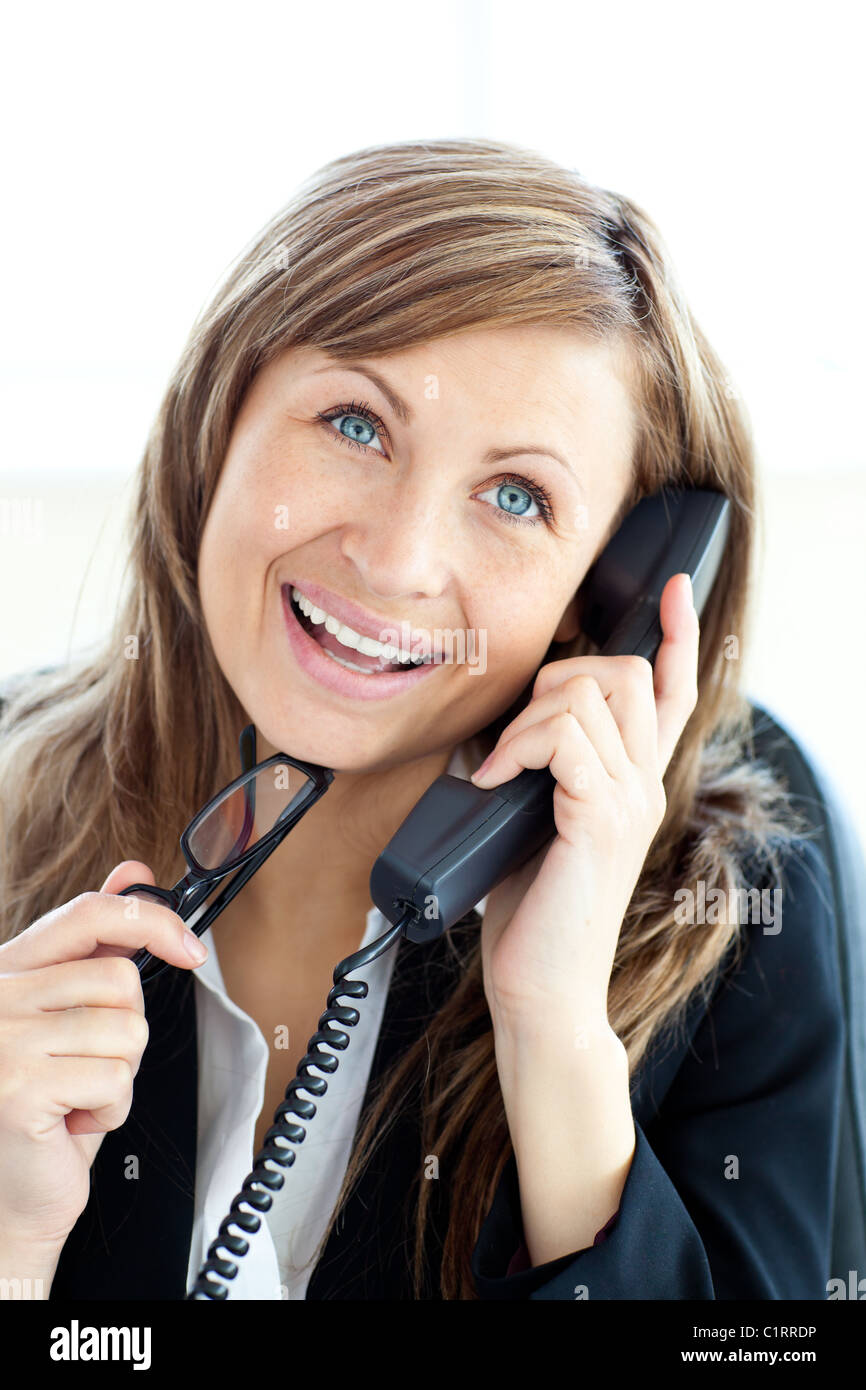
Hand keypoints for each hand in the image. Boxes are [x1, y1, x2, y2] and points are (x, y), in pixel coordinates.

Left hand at [471, 573, 698, 1033]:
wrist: (542, 989)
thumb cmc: (531, 911)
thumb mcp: (532, 823)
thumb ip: (534, 773)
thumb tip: (489, 734)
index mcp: (633, 782)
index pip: (673, 694)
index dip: (677, 636)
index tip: (676, 590)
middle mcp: (644, 784)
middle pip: (625, 672)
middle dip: (557, 676)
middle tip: (515, 736)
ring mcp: (629, 800)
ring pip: (586, 696)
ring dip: (523, 720)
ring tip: (499, 771)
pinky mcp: (600, 819)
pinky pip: (563, 737)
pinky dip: (518, 748)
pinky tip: (496, 783)